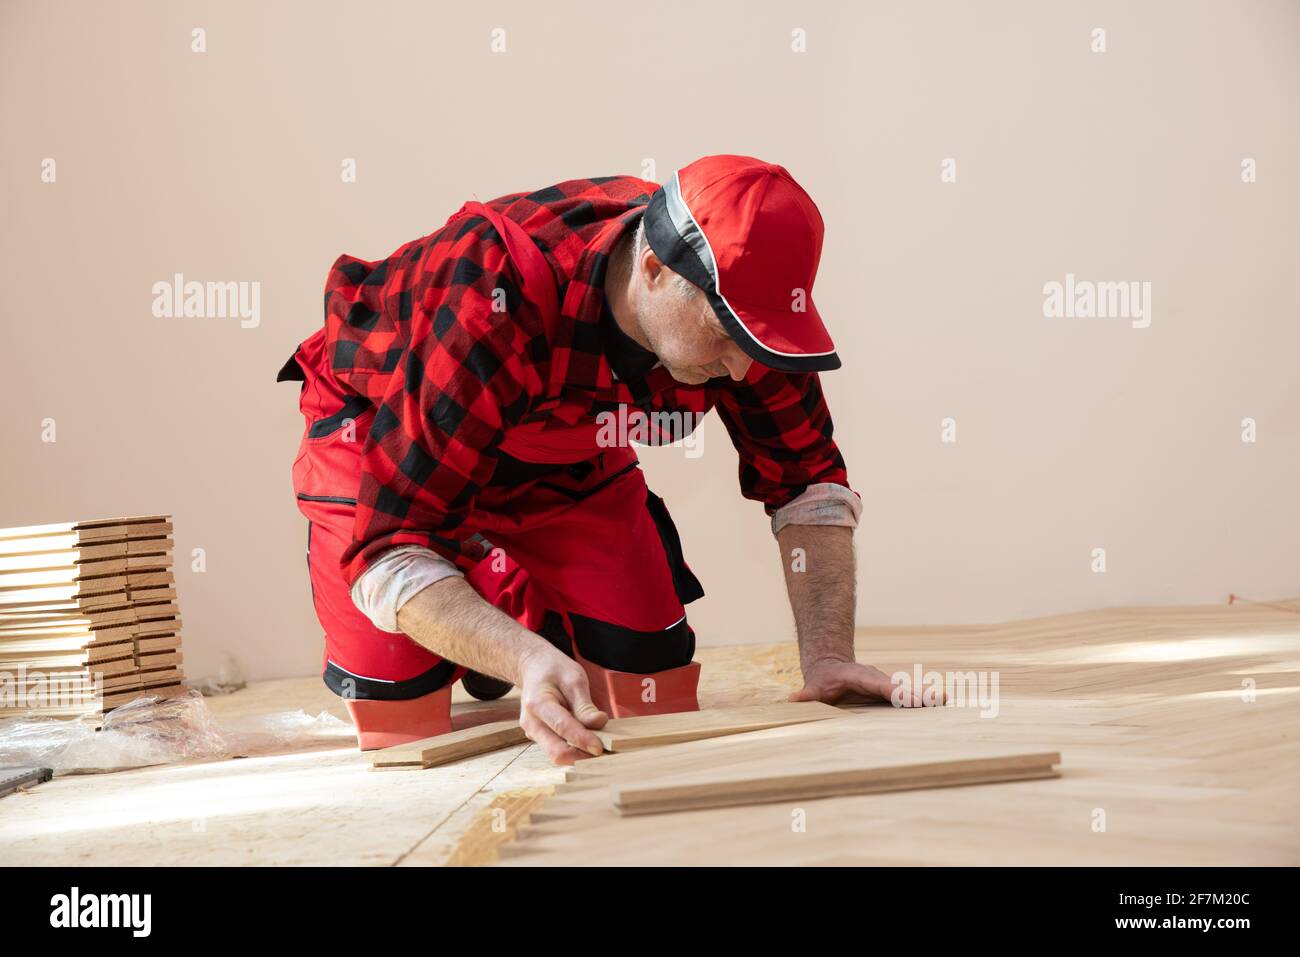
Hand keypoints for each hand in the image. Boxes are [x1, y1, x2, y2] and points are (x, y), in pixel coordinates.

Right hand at [517, 645, 608, 763]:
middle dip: (580, 757)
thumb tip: (599, 722)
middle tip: (603, 754)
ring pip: (556, 754)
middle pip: (555, 751)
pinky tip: (588, 743)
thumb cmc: (554, 670)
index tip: (600, 748)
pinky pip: (557, 748)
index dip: (582, 739)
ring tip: (599, 748)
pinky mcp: (539, 737)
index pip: (562, 727)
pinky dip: (573, 750)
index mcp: (538, 703)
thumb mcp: (574, 678)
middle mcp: (531, 722)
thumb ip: (585, 704)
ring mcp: (533, 732)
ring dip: (578, 755)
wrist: (534, 668)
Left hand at [789, 658, 947, 707]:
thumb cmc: (822, 681)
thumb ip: (807, 695)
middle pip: (899, 688)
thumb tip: (793, 699)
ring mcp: (885, 687)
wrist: (831, 668)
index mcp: (861, 678)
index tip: (908, 698)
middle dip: (916, 695)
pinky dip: (923, 701)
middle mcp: (877, 680)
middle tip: (937, 700)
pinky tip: (941, 705)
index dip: (893, 692)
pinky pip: (907, 699)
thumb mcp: (814, 688)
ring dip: (925, 697)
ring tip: (945, 701)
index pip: (879, 685)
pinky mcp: (890, 695)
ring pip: (907, 692)